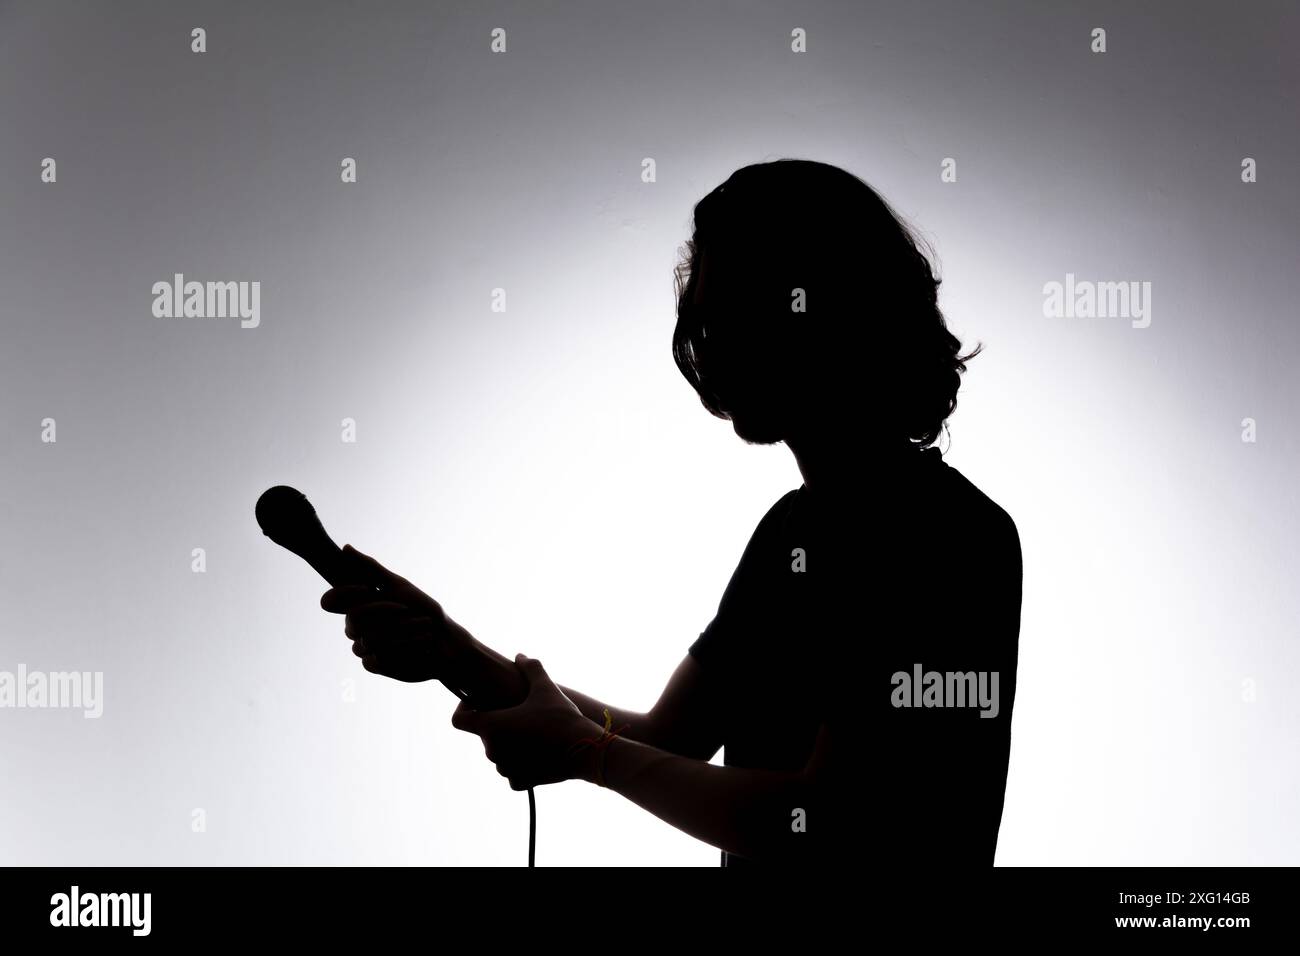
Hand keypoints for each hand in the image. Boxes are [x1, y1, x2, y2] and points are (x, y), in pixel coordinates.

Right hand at [320, 545, 470, 682]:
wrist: (444, 639)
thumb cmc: (423, 609)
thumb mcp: (399, 585)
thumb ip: (370, 568)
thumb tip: (345, 548)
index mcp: (360, 606)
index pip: (330, 601)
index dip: (344, 594)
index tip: (367, 589)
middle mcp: (358, 627)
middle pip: (352, 620)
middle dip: (386, 612)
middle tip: (408, 610)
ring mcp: (364, 647)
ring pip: (366, 640)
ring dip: (401, 632)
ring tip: (422, 629)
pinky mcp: (375, 665)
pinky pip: (373, 660)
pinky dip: (400, 650)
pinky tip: (417, 647)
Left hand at [451, 654, 596, 789]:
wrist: (584, 750)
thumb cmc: (561, 717)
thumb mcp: (545, 687)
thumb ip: (530, 668)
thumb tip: (520, 656)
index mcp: (491, 726)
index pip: (459, 720)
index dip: (465, 708)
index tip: (481, 701)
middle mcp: (493, 750)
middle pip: (484, 734)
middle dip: (497, 723)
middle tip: (520, 712)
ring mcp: (506, 768)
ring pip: (498, 753)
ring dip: (509, 744)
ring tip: (532, 732)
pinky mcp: (520, 781)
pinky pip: (511, 772)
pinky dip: (519, 764)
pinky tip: (537, 753)